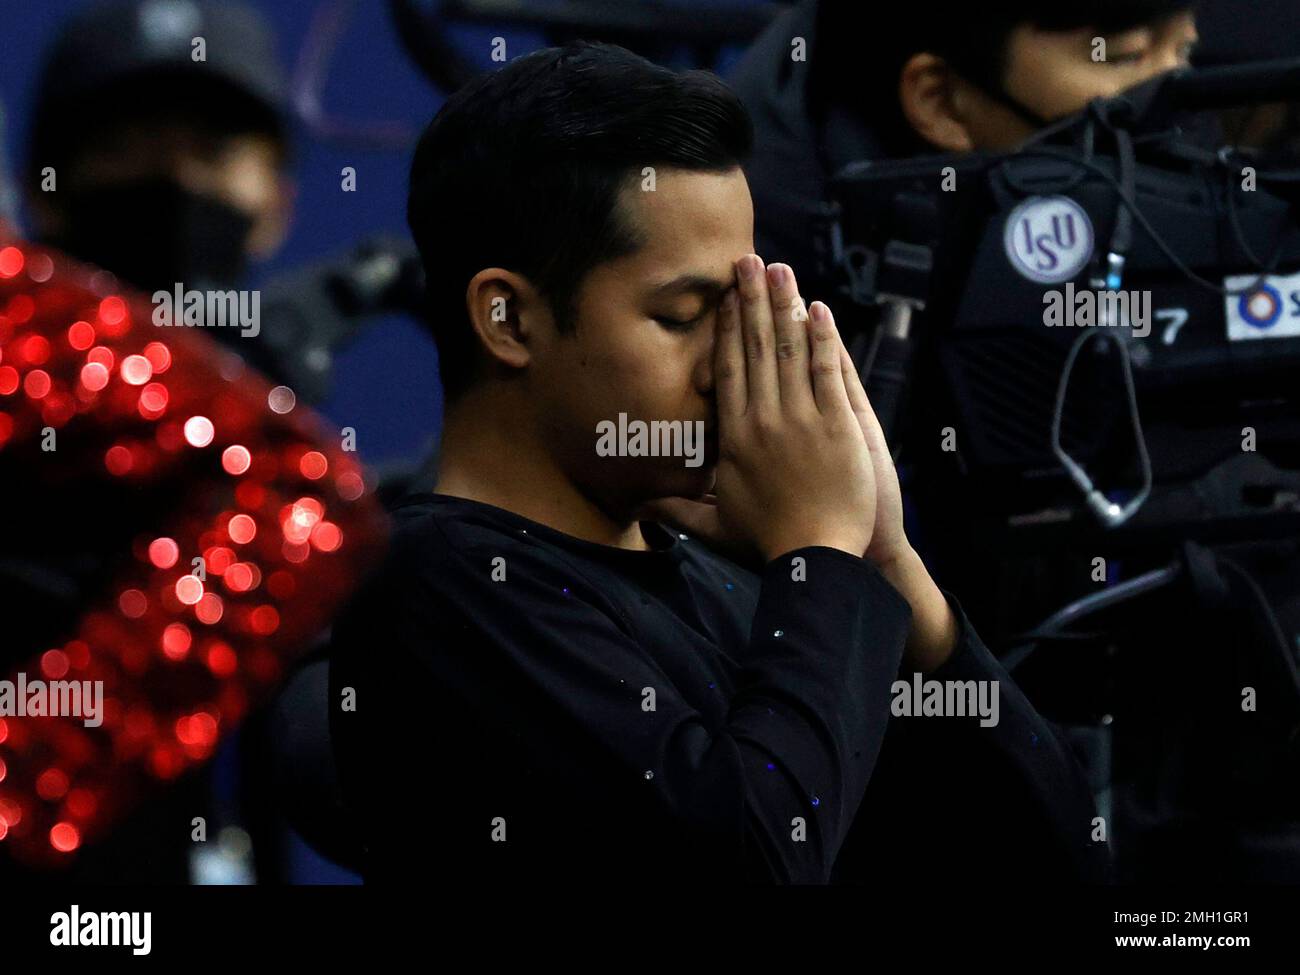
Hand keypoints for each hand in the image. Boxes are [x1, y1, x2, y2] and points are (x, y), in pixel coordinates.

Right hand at [644, 256, 875, 564]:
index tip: (725, 299)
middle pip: (755, 350)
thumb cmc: (767, 544)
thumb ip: (677, 509)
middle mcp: (763, 422)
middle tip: (747, 261)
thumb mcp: (714, 526)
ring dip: (784, 307)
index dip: (727, 331)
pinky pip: (825, 372)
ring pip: (789, 352)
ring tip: (780, 270)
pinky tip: (818, 309)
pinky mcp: (837, 426)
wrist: (815, 558)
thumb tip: (639, 508)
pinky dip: (822, 339)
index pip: (728, 371)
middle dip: (751, 301)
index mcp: (734, 439)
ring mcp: (801, 421)